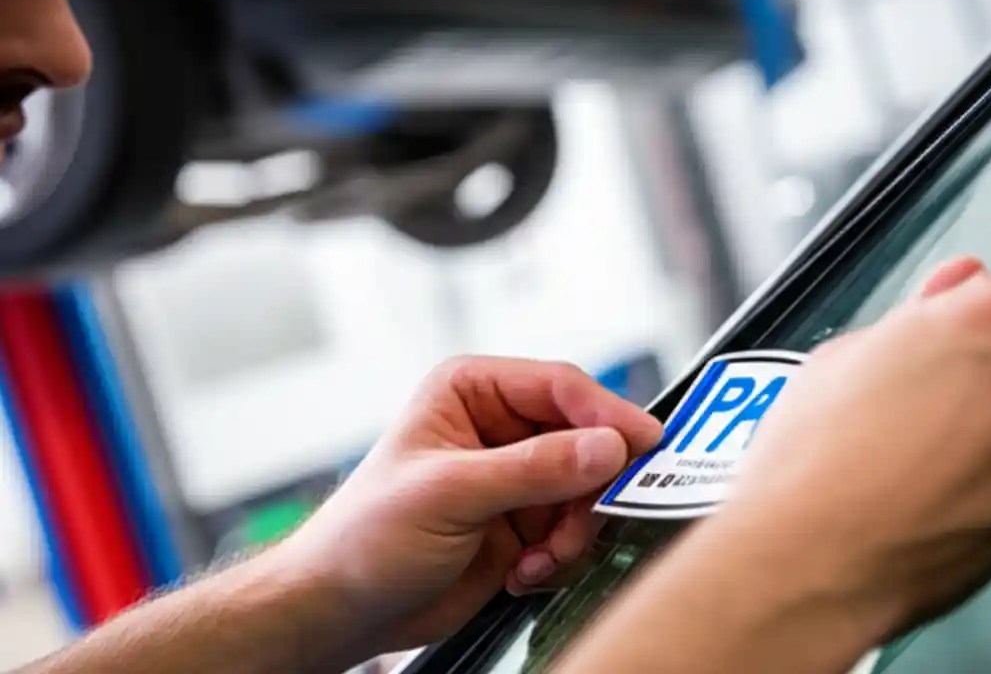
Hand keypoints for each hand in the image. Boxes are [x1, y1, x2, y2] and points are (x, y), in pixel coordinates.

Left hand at [277, 357, 661, 651]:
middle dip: (589, 488)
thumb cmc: (366, 535)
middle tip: (583, 523)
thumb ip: (534, 468)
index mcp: (473, 390)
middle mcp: (501, 427)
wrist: (343, 609)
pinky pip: (576, 532)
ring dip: (573, 532)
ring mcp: (517, 478)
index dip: (606, 415)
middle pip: (587, 439)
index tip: (642, 445)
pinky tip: (522, 572)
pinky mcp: (525, 524)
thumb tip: (607, 447)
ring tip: (537, 559)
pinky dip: (560, 557)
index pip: (560, 387)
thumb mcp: (450, 492)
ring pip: (589, 490)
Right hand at [717, 257, 990, 641]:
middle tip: (913, 406)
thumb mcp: (844, 353)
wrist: (811, 559)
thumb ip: (918, 316)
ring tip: (915, 459)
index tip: (918, 352)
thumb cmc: (813, 455)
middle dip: (983, 373)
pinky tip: (929, 494)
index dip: (946, 324)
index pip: (990, 294)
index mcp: (989, 317)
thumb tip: (953, 288)